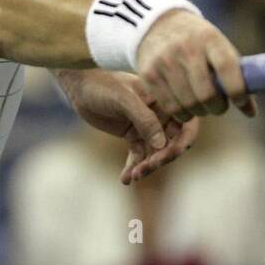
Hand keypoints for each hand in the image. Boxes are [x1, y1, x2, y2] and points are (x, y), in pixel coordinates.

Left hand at [56, 69, 199, 183]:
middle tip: (145, 169)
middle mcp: (160, 113)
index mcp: (164, 99)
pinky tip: (125, 179)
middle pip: (172, 142)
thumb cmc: (102, 85)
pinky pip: (139, 155)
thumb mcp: (123, 99)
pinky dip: (133, 167)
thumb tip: (162, 145)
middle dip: (161, 158)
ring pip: (155, 152)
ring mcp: (147, 125)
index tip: (170, 154)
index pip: (185, 121)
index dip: (183, 140)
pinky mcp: (133, 135)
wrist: (79, 86)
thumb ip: (144, 119)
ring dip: (147, 166)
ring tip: (133, 177)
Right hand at [134, 10, 256, 122]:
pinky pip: (170, 107)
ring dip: (200, 112)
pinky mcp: (149, 74)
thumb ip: (236, 75)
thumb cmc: (198, 41)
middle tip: (219, 106)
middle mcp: (186, 48)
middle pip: (206, 93)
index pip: (227, 67)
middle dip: (217, 107)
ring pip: (188, 104)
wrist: (156, 24)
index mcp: (209, 38)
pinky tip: (186, 106)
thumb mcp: (218, 46)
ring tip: (203, 106)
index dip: (237, 90)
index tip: (241, 101)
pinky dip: (182, 113)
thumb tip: (251, 113)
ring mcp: (165, 61)